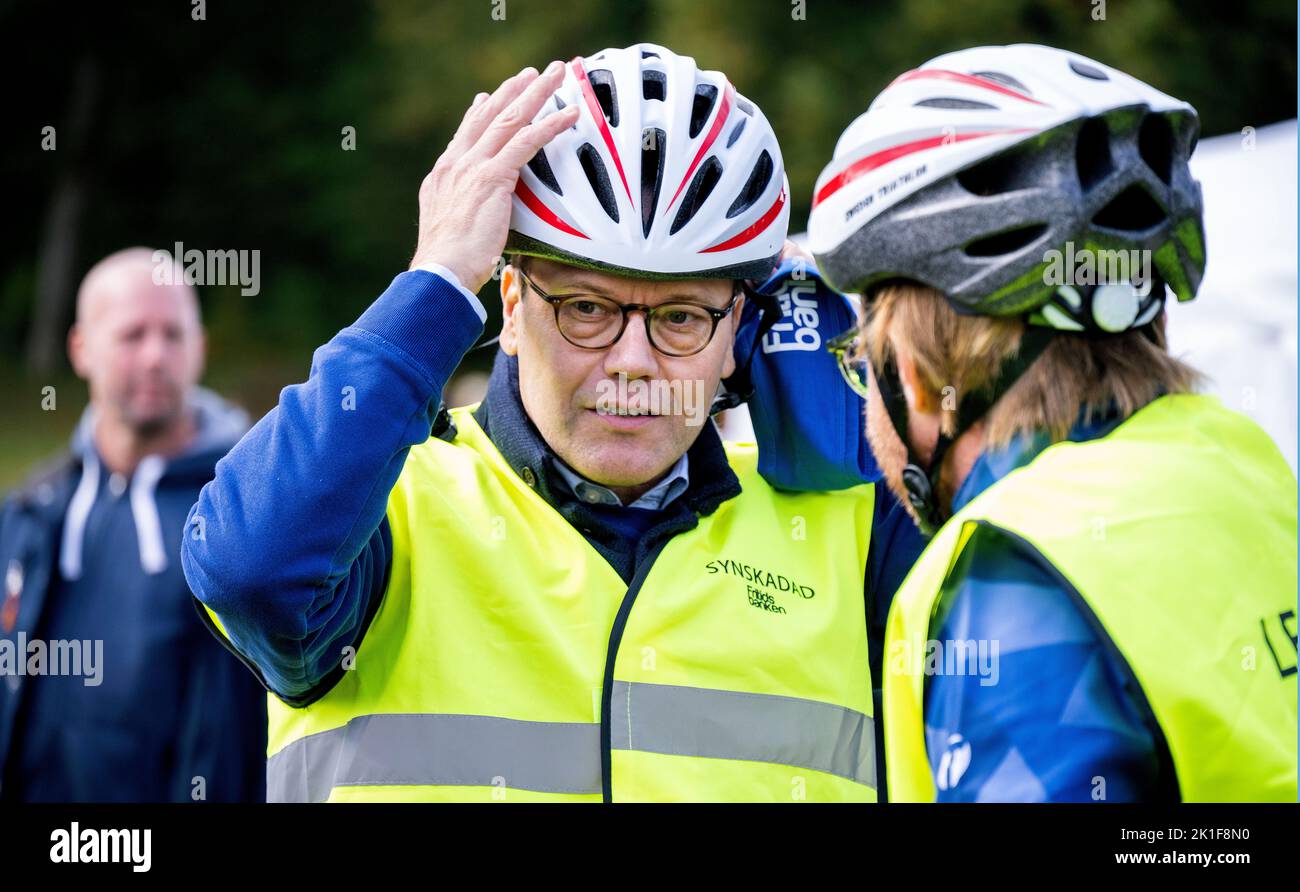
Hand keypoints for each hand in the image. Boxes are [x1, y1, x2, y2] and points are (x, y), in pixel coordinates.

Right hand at [410, 60, 579, 291]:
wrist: (440, 271)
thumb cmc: (448, 264)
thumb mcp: (449, 228)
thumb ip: (462, 211)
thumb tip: (473, 213)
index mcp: (443, 175)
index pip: (465, 134)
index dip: (479, 112)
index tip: (488, 96)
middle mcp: (456, 163)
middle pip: (488, 115)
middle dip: (513, 90)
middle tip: (532, 72)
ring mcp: (473, 167)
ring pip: (510, 118)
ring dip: (537, 93)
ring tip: (555, 74)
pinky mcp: (493, 177)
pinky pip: (527, 142)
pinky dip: (551, 125)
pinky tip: (569, 114)